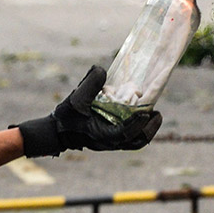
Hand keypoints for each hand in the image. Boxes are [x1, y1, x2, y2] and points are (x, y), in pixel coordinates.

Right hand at [17, 66, 162, 157]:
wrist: (56, 131)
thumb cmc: (66, 118)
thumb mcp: (74, 99)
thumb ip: (89, 84)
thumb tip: (102, 70)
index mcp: (103, 136)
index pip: (125, 134)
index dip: (137, 124)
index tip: (146, 112)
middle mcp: (110, 142)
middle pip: (137, 141)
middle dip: (149, 128)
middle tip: (156, 113)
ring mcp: (111, 142)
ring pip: (135, 141)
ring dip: (146, 129)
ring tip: (153, 114)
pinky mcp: (110, 138)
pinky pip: (130, 137)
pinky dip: (137, 128)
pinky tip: (139, 113)